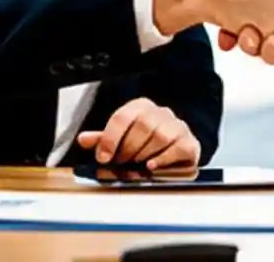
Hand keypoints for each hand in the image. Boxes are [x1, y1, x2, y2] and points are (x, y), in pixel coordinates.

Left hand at [76, 98, 198, 169]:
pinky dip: (163, 159)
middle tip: (121, 163)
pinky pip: (177, 148)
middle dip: (128, 149)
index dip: (110, 138)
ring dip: (144, 155)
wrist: (175, 149)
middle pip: (143, 125)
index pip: (123, 117)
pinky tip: (152, 166)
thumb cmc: (144, 144)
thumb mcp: (120, 139)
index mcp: (140, 107)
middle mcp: (161, 113)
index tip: (103, 157)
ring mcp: (178, 126)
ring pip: (160, 136)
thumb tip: (83, 139)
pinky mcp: (190, 143)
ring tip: (137, 165)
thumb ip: (102, 140)